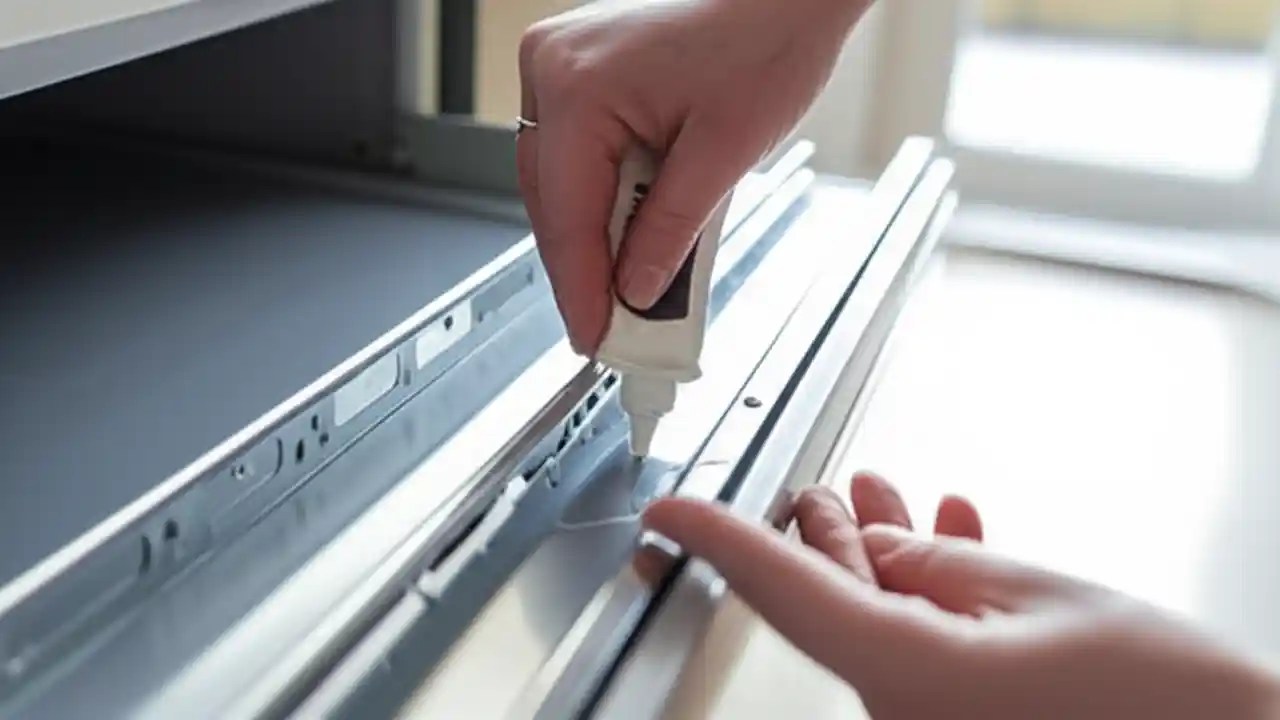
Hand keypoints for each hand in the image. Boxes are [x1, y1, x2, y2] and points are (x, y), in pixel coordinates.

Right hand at [517, 0, 868, 352]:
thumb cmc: (768, 39)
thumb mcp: (724, 155)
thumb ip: (670, 231)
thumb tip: (635, 291)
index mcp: (579, 85)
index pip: (566, 215)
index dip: (580, 289)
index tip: (593, 337)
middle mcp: (553, 68)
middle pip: (552, 202)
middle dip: (586, 268)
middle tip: (612, 326)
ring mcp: (559, 65)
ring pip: (558, 182)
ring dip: (595, 236)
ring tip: (630, 288)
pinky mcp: (578, 72)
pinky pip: (575, 153)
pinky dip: (603, 197)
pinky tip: (631, 232)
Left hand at [643, 472, 1279, 718]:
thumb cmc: (1167, 707)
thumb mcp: (1044, 598)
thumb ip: (941, 565)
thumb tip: (876, 542)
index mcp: (907, 678)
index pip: (786, 593)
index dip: (722, 540)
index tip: (673, 510)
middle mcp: (905, 715)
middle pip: (833, 604)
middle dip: (825, 535)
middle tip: (821, 483)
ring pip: (880, 621)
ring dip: (881, 554)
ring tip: (879, 493)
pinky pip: (924, 649)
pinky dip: (930, 594)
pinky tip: (950, 543)